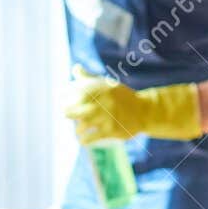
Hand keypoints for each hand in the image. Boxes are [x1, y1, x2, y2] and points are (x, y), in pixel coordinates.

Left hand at [64, 68, 202, 144]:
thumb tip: (75, 68)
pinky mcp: (112, 131)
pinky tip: (82, 140)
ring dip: (77, 129)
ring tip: (78, 131)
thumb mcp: (108, 85)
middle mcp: (104, 102)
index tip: (62, 103)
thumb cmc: (122, 97)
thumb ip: (90, 78)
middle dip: (67, 113)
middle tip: (66, 115)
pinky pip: (91, 138)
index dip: (65, 98)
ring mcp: (108, 117)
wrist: (145, 111)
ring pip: (82, 125)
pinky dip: (84, 140)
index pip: (75, 93)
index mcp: (101, 89)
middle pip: (75, 110)